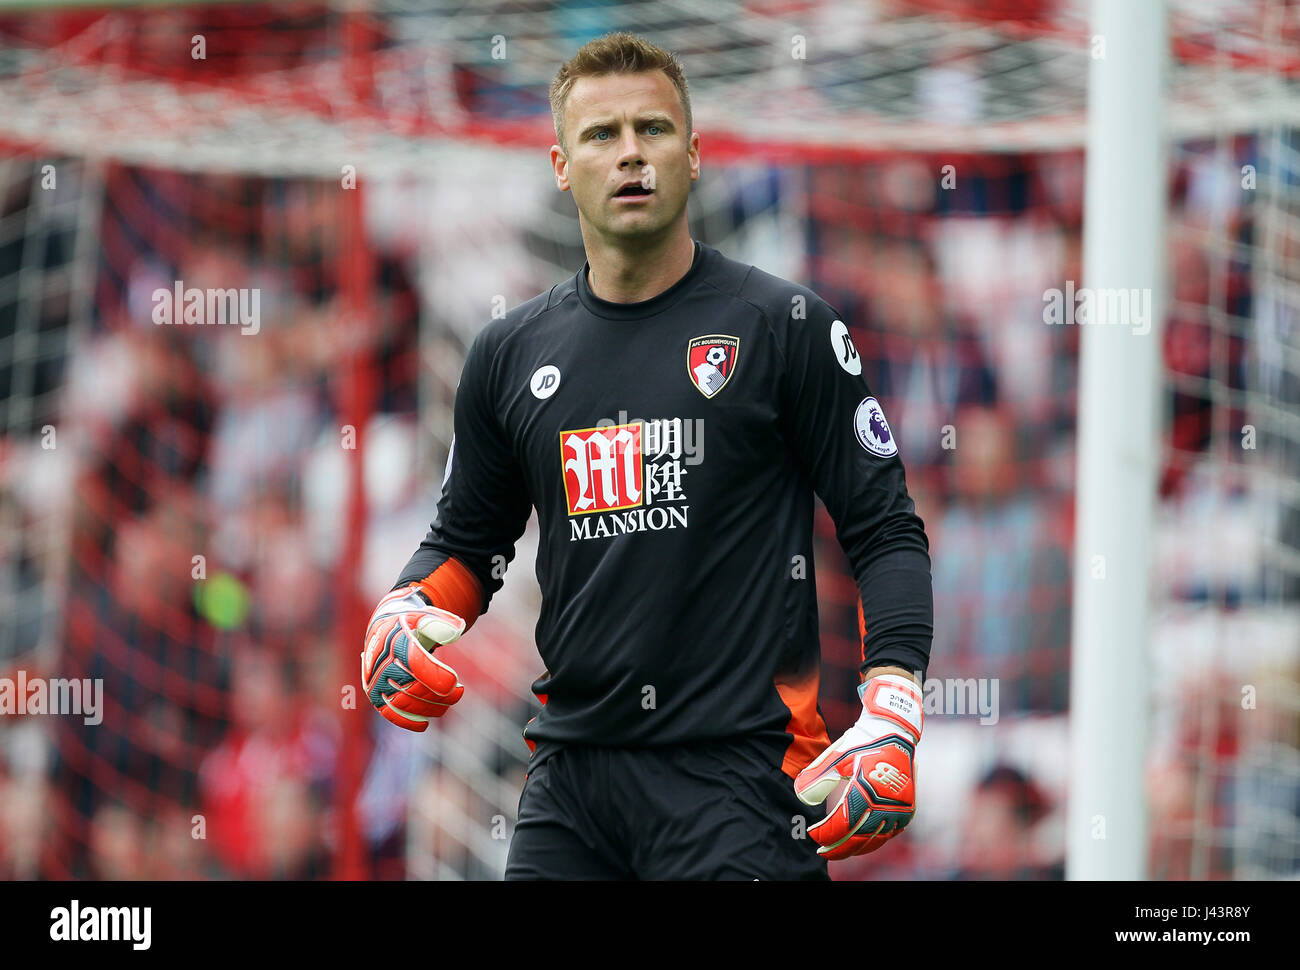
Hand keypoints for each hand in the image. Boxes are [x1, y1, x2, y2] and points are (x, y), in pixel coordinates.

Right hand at [361, 585, 466, 731]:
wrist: (383, 631)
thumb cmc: (410, 624)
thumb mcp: (425, 616)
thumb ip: (442, 623)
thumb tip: (457, 632)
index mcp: (394, 641)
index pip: (415, 662)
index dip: (435, 675)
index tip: (455, 683)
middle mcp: (381, 663)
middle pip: (412, 686)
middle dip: (439, 694)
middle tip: (458, 693)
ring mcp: (376, 681)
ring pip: (403, 703)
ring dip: (429, 708)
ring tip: (448, 704)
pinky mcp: (375, 695)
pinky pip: (388, 712)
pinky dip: (406, 721)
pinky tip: (424, 724)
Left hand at [793, 673, 921, 858]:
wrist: (894, 730)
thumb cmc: (863, 742)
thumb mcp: (836, 756)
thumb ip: (817, 777)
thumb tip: (802, 798)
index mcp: (868, 790)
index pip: (843, 823)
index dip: (826, 833)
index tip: (812, 835)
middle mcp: (887, 803)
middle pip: (859, 838)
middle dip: (838, 848)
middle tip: (822, 851)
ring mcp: (900, 808)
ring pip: (876, 839)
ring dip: (856, 847)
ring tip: (839, 849)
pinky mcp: (907, 809)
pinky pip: (890, 833)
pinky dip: (874, 840)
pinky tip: (861, 841)